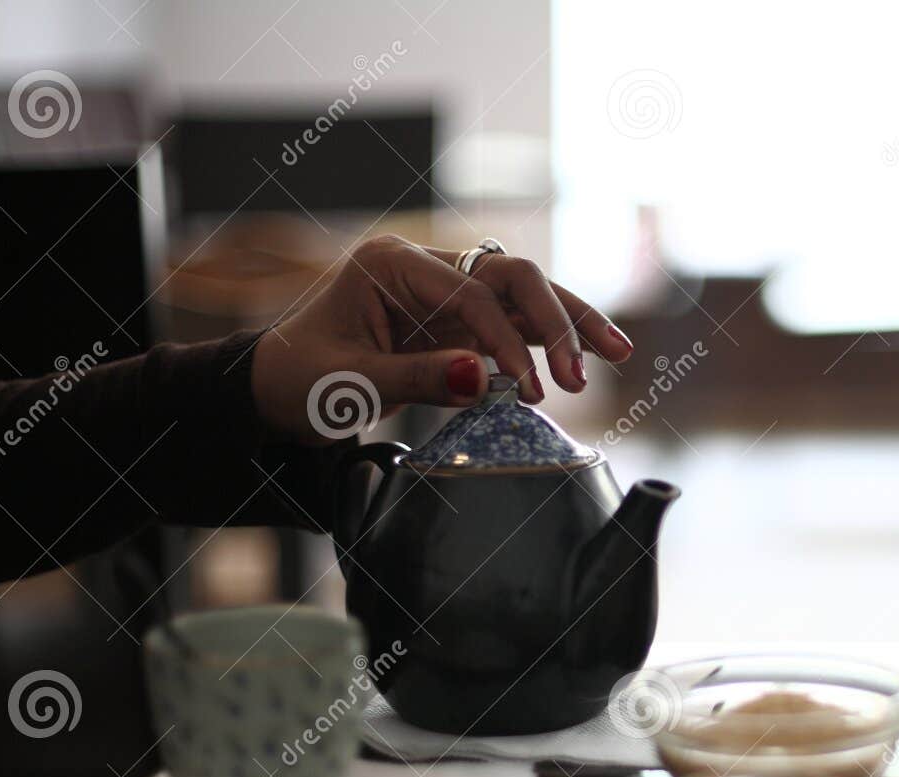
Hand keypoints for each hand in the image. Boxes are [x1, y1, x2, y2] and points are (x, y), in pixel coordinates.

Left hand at [250, 234, 633, 441]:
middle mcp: (428, 267)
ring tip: (619, 352)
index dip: (504, 342)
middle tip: (574, 377)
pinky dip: (556, 338)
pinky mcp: (462, 322)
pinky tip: (596, 355)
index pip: (469, 293)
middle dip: (554, 321)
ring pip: (526, 294)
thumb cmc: (300, 380)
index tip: (528, 391)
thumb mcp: (347, 384)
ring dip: (572, 322)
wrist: (279, 391)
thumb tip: (483, 378)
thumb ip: (416, 379)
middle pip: (512, 276)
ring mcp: (449, 293)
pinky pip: (519, 323)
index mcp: (392, 263)